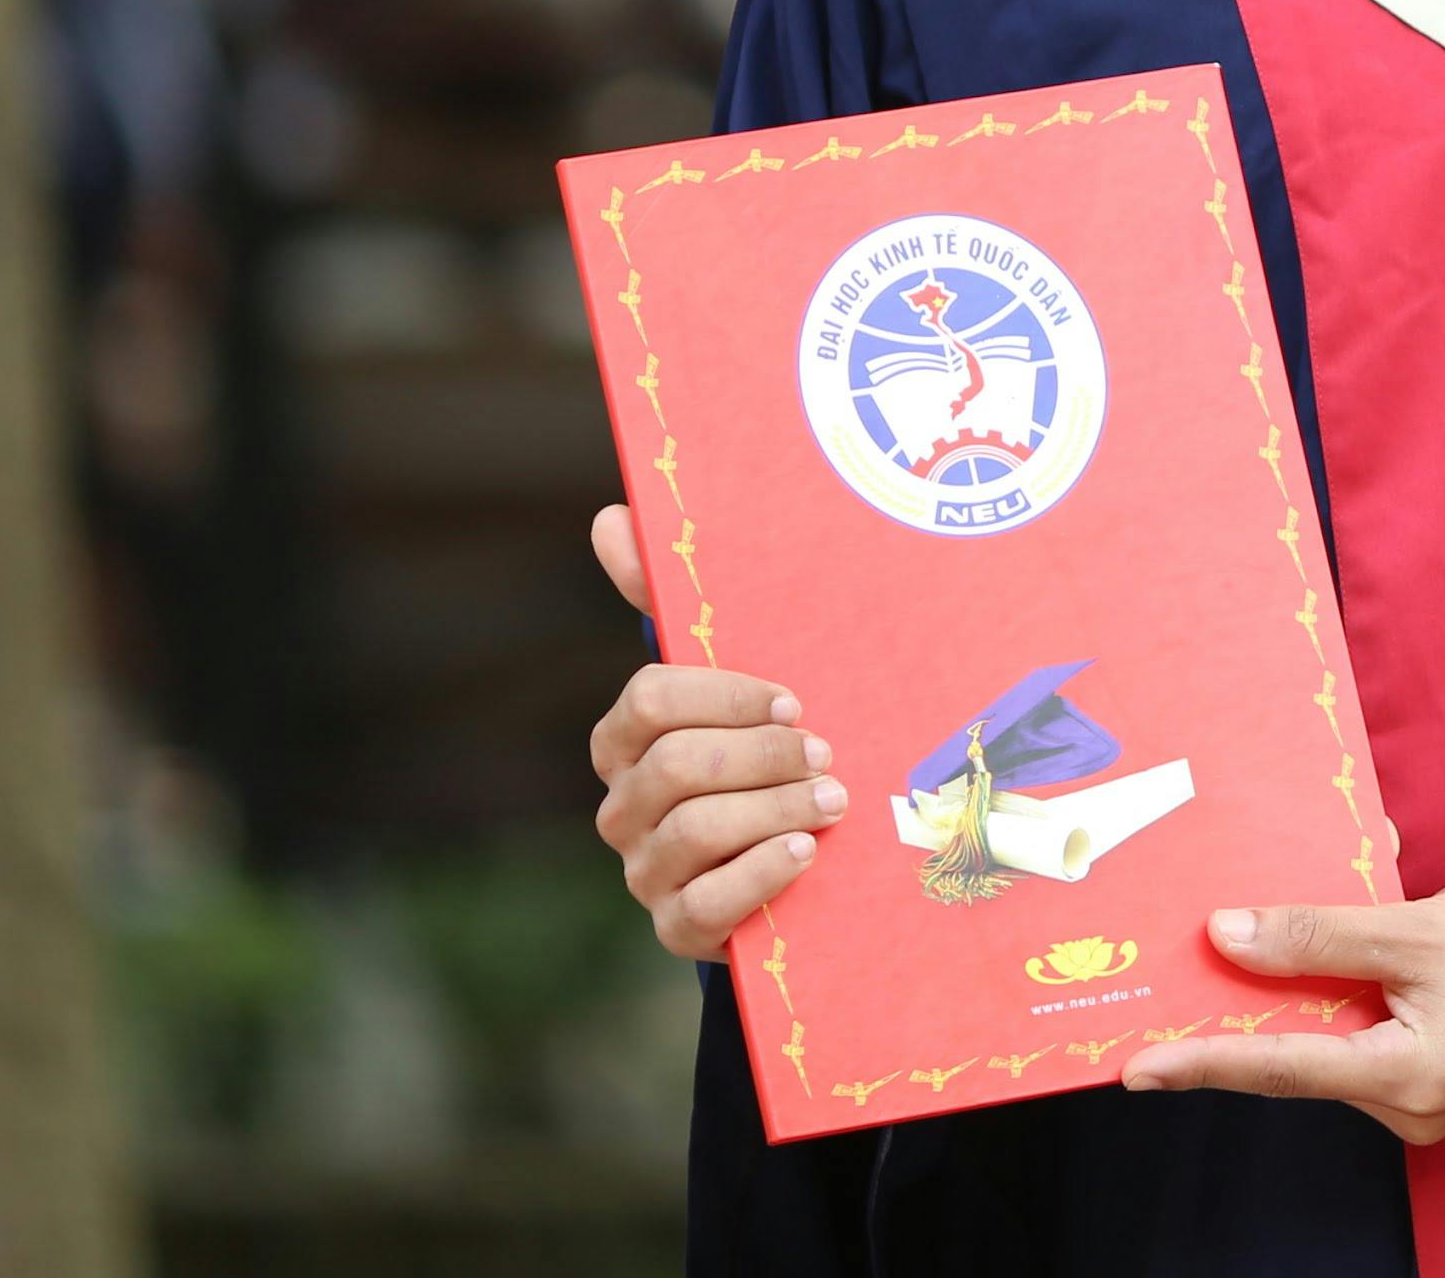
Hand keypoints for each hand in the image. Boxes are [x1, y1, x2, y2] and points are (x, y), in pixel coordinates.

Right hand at [586, 503, 844, 959]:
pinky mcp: (678, 928)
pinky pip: (702, 908)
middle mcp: (624, 807)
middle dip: (760, 755)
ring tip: (834, 800)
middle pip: (674, 767)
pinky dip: (758, 877)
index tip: (792, 696)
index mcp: (626, 741)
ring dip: (774, 810)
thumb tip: (610, 516)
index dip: (725, 694)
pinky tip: (805, 856)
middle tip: (824, 752)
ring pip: (693, 832)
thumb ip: (669, 600)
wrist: (792, 861)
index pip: (649, 699)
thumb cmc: (760, 751)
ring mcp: (645, 872)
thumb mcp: (733, 679)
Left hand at [1120, 865, 1444, 1144]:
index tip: (1133, 1067)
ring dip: (1367, 952)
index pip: (1275, 1067)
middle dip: (1295, 972)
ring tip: (1424, 888)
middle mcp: (1409, 1107)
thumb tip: (1227, 937)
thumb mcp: (1419, 930)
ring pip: (1357, 1019)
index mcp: (1398, 1081)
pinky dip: (1406, 964)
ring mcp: (1434, 1096)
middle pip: (1313, 1041)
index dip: (1200, 1060)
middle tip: (1246, 925)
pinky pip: (1397, 1018)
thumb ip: (1318, 935)